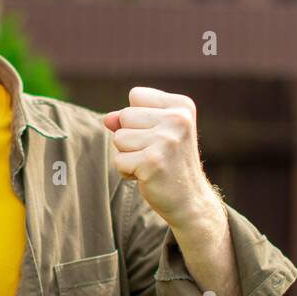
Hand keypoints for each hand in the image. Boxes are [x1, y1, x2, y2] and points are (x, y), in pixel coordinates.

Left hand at [103, 86, 216, 227]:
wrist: (188, 200)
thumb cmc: (169, 163)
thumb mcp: (154, 133)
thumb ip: (129, 120)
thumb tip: (107, 118)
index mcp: (181, 106)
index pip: (136, 95)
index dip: (137, 117)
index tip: (157, 135)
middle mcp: (177, 119)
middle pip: (125, 115)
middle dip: (130, 137)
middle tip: (153, 153)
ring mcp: (166, 140)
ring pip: (119, 138)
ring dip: (127, 155)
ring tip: (149, 164)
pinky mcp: (153, 162)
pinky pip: (118, 160)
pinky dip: (126, 171)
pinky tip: (146, 176)